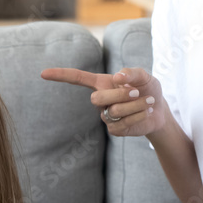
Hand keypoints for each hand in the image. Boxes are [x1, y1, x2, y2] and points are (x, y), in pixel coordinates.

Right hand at [40, 66, 163, 136]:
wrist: (159, 111)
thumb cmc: (148, 89)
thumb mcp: (144, 76)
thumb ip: (132, 72)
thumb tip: (117, 76)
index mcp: (102, 83)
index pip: (77, 78)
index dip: (61, 75)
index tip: (43, 74)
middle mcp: (101, 99)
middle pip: (96, 99)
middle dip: (118, 95)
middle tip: (136, 92)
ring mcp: (106, 116)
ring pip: (112, 111)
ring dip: (134, 105)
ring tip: (147, 101)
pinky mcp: (115, 129)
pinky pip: (121, 124)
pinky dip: (137, 117)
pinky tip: (144, 113)